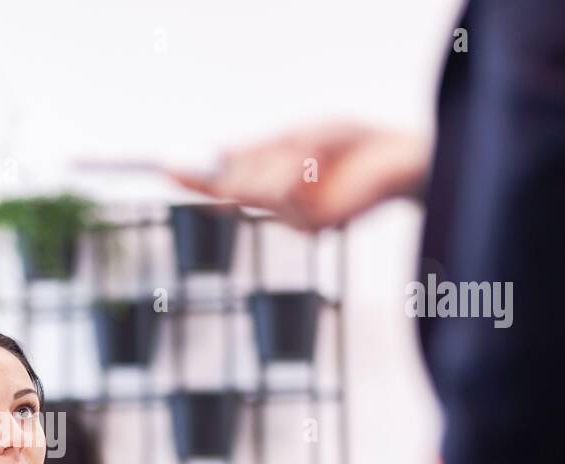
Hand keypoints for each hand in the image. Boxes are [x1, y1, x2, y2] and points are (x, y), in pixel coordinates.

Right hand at [168, 123, 430, 230]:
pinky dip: (299, 166)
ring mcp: (294, 218)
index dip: (193, 177)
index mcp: (274, 180)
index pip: (223, 182)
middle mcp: (279, 205)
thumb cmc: (356, 147)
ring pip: (257, 187)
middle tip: (173, 165)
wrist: (401, 161)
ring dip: (279, 159)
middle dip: (209, 174)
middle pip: (228, 190)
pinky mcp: (312, 224)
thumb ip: (260, 152)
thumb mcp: (301, 138)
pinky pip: (284, 188)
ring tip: (315, 150)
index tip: (163, 167)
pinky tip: (326, 162)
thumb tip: (218, 157)